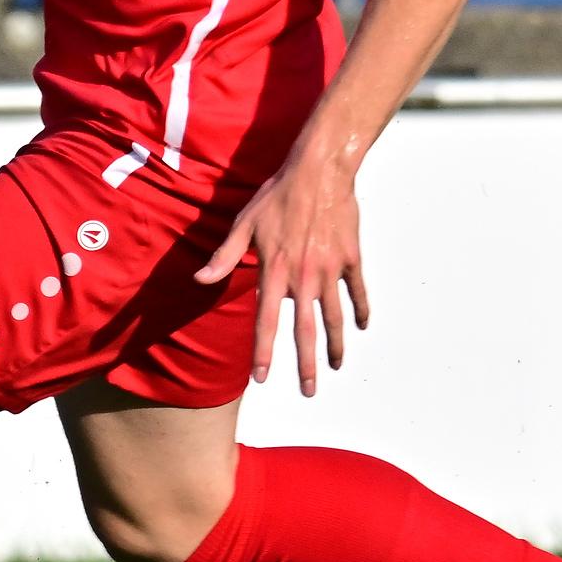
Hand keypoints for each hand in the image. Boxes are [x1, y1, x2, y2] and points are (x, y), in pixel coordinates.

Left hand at [195, 142, 367, 396]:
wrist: (320, 170)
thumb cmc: (278, 194)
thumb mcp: (245, 223)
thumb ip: (224, 255)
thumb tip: (200, 280)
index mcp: (276, 270)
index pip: (268, 321)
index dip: (264, 352)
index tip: (262, 378)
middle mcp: (305, 276)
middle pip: (306, 330)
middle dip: (308, 365)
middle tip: (309, 391)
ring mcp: (331, 268)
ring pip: (335, 316)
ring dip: (336, 345)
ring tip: (335, 367)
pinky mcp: (351, 257)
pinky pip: (357, 290)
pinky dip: (360, 309)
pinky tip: (362, 325)